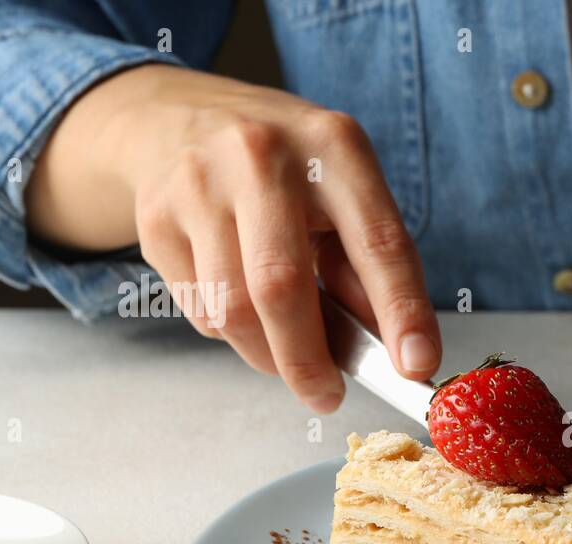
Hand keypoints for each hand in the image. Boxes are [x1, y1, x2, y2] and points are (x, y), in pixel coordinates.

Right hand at [27, 65, 439, 410]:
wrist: (178, 118)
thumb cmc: (286, 171)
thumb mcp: (343, 193)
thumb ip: (368, 268)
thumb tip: (395, 353)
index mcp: (334, 147)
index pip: (377, 242)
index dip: (401, 312)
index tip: (416, 367)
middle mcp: (262, 156)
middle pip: (281, 286)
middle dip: (309, 360)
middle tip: (328, 395)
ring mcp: (199, 184)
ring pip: (231, 310)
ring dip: (267, 354)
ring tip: (289, 357)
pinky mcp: (155, 218)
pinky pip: (199, 308)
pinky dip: (230, 330)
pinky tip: (243, 307)